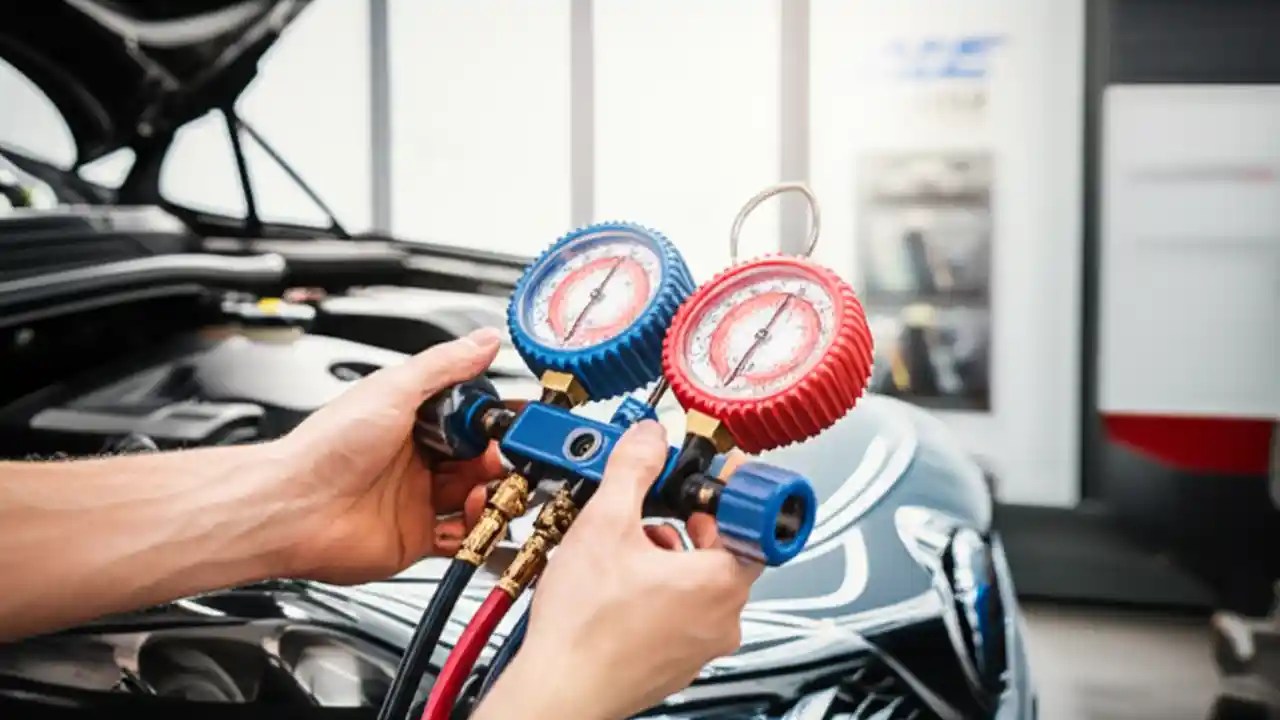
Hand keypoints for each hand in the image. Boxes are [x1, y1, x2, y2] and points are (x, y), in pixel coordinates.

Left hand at [274, 328, 506, 583]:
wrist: (293, 506)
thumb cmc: (326, 449)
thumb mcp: (393, 389)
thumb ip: (444, 366)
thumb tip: (483, 341)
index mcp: (412, 420)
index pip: (468, 419)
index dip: (494, 422)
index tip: (516, 422)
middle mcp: (416, 460)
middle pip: (478, 460)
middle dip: (500, 459)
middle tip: (507, 459)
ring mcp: (416, 499)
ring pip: (476, 498)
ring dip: (492, 494)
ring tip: (489, 489)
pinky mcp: (415, 537)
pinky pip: (460, 538)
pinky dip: (475, 530)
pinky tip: (473, 518)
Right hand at [476, 421, 761, 719]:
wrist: (559, 690)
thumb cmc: (584, 627)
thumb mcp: (605, 524)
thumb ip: (634, 468)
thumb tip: (649, 438)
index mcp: (720, 581)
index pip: (759, 523)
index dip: (738, 492)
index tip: (720, 477)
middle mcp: (723, 618)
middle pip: (728, 550)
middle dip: (694, 521)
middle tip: (659, 506)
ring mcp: (701, 645)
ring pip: (703, 583)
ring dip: (674, 555)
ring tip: (630, 548)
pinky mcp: (676, 662)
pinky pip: (684, 612)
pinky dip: (661, 590)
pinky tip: (621, 584)